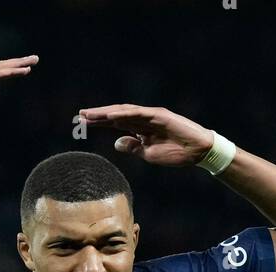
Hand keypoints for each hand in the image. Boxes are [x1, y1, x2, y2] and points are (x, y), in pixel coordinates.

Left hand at [78, 104, 213, 166]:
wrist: (197, 151)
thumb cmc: (175, 153)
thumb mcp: (149, 154)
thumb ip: (133, 147)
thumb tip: (116, 142)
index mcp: (140, 129)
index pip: (115, 124)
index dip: (100, 123)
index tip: (83, 124)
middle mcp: (143, 119)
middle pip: (116, 116)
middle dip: (98, 116)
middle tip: (79, 116)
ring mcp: (150, 115)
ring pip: (124, 112)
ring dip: (106, 113)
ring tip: (90, 115)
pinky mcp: (158, 115)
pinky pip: (137, 114)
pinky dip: (123, 115)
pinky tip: (110, 116)